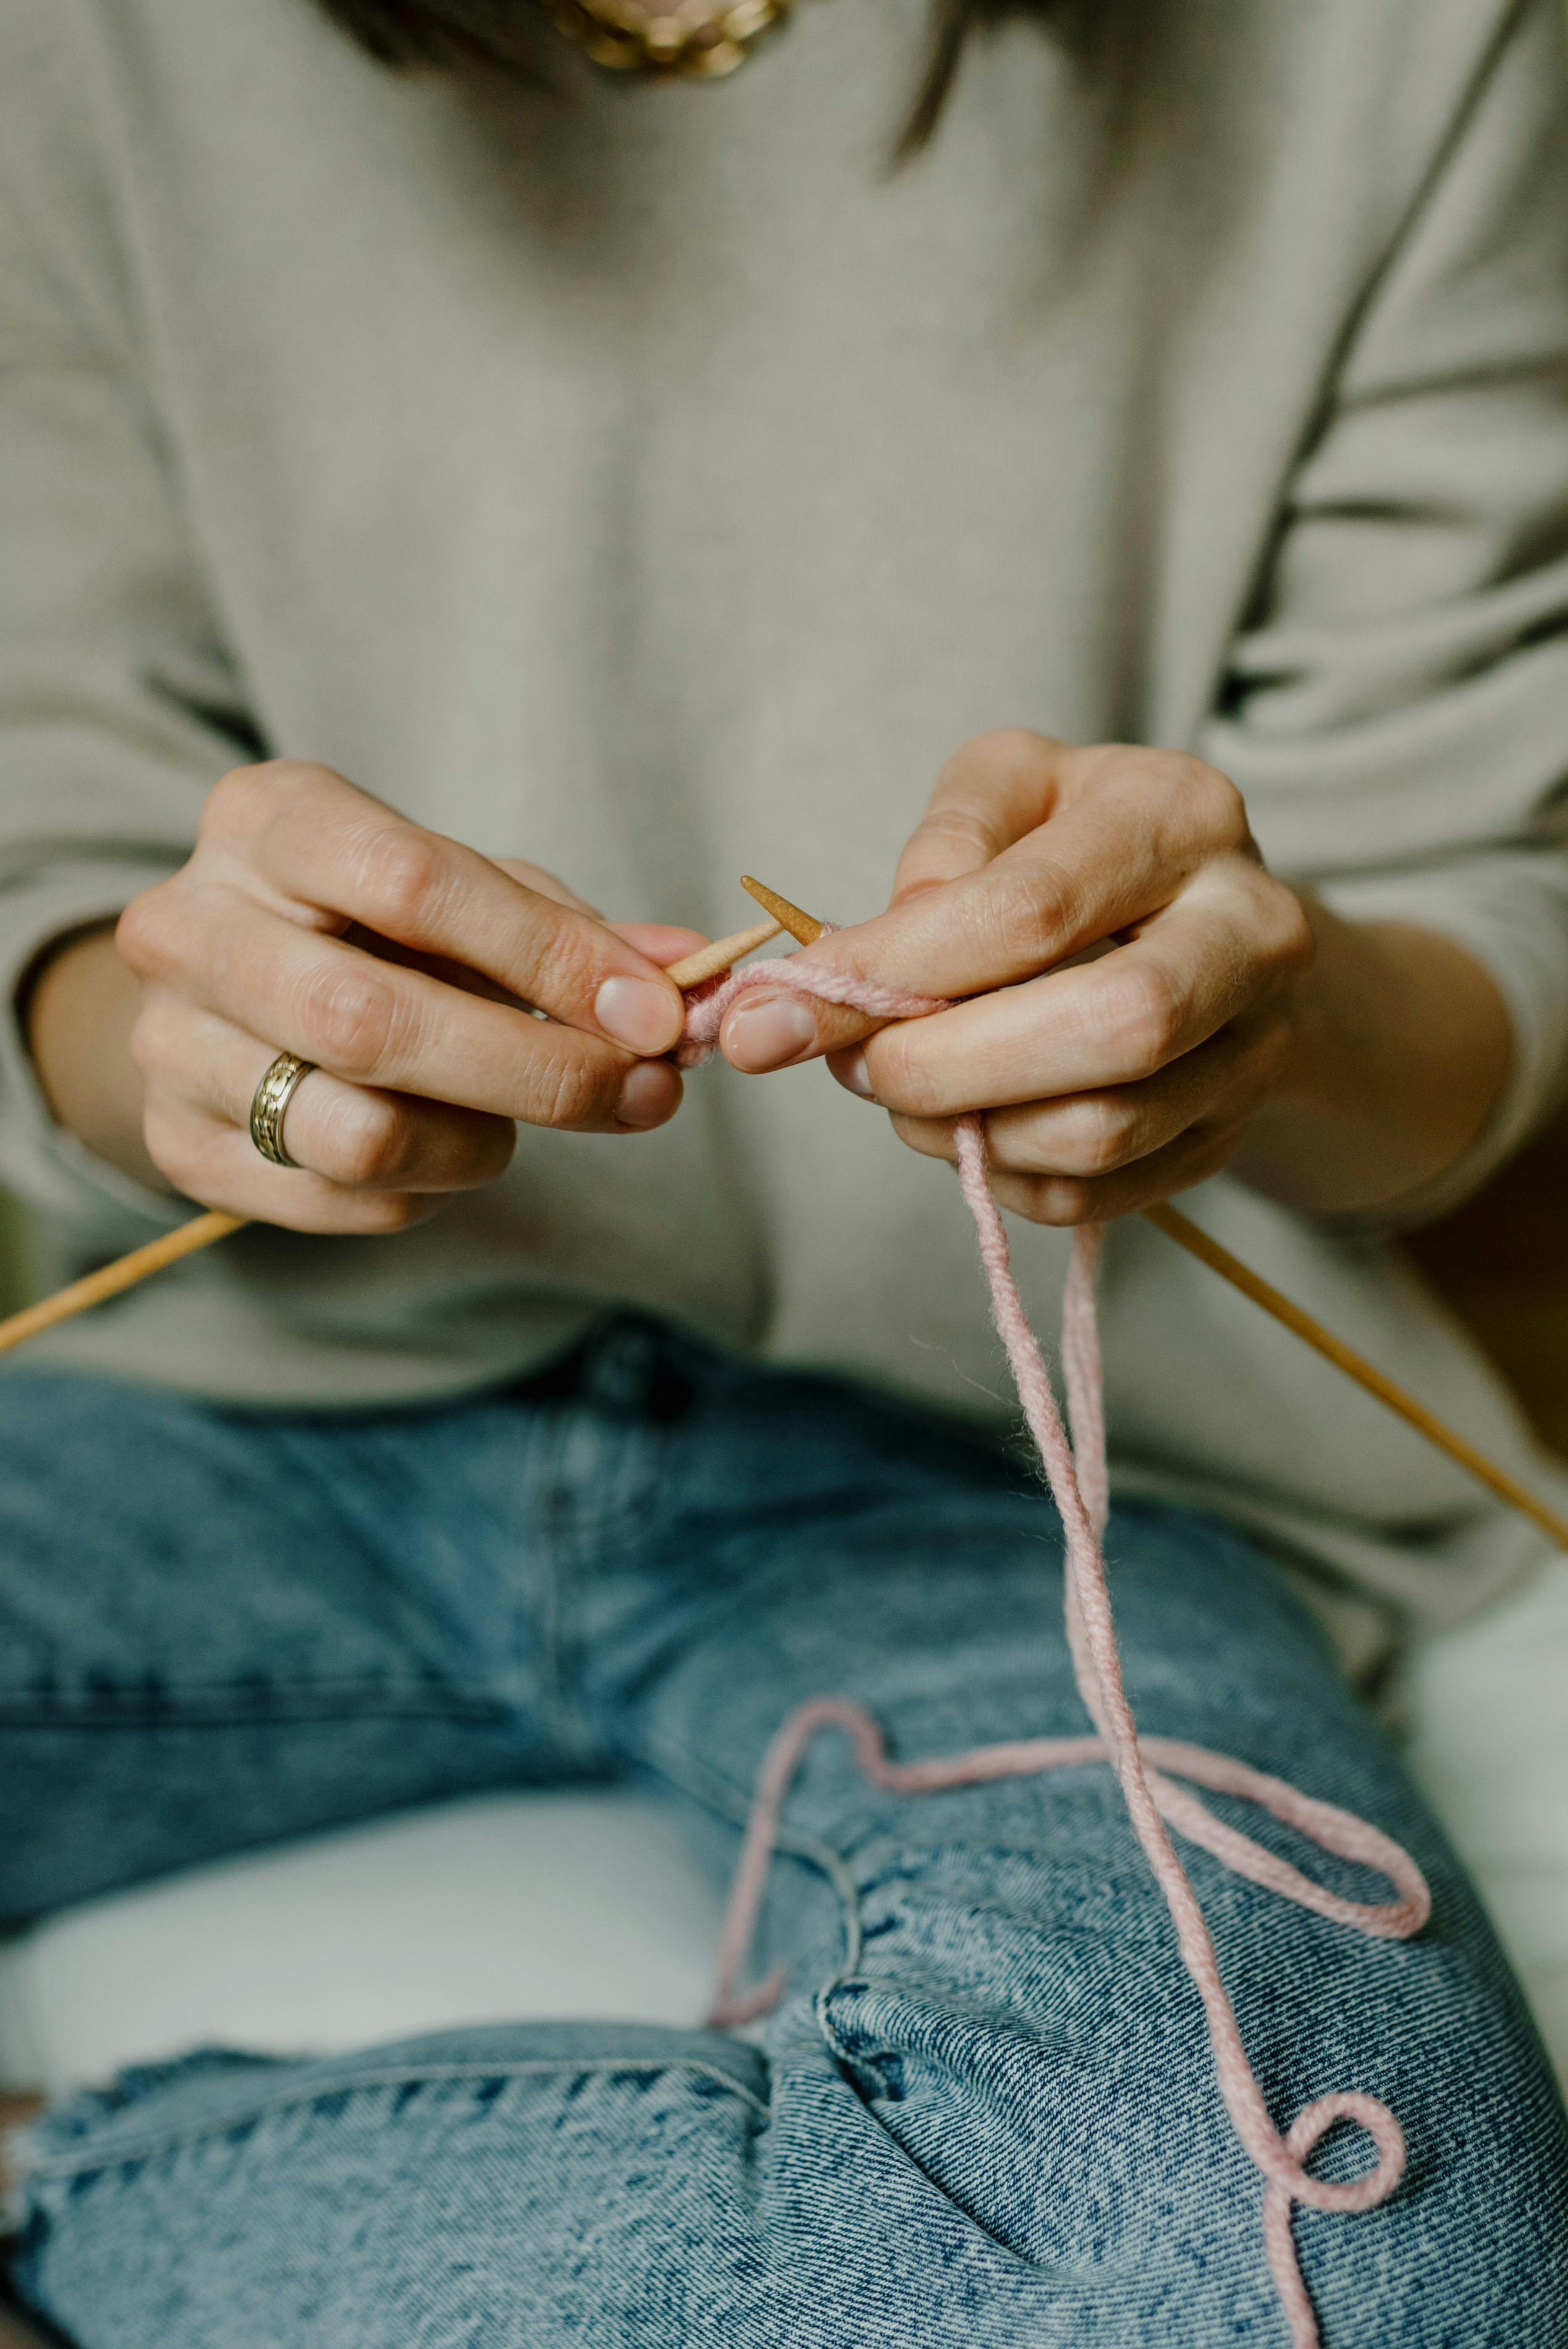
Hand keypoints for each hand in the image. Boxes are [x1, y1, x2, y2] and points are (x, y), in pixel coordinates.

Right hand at [100, 761, 699, 1231]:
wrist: (229, 988)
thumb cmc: (374, 924)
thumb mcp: (468, 893)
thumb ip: (573, 931)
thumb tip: (689, 977)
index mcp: (270, 820)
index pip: (417, 885)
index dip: (551, 958)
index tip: (656, 1014)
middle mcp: (190, 925)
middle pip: (374, 1021)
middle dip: (538, 1069)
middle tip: (641, 1093)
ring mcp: (171, 1043)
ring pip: (357, 1133)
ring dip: (480, 1142)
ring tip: (518, 1121)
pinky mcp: (180, 1145)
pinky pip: (341, 1199)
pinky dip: (428, 1189)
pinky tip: (446, 1148)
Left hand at [720, 730, 1314, 1223]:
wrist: (1210, 923)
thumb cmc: (1082, 844)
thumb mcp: (1010, 789)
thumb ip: (942, 849)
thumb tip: (865, 961)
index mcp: (1182, 816)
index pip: (1033, 911)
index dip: (896, 969)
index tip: (781, 1006)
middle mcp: (1249, 931)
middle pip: (1110, 1029)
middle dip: (948, 1066)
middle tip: (854, 1066)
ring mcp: (1253, 1046)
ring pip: (1102, 1130)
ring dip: (967, 1130)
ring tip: (903, 1091)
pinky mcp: (1226, 1135)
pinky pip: (1097, 1194)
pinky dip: (1002, 1177)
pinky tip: (965, 1125)